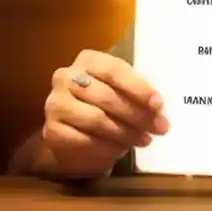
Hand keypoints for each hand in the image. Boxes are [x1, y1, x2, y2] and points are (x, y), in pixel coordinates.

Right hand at [40, 49, 168, 178]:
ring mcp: (56, 104)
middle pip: (107, 96)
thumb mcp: (122, 92)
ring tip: (143, 140)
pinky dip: (107, 148)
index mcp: (88, 60)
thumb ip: (139, 98)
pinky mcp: (52, 130)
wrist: (72, 131)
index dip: (139, 89)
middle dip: (137, 115)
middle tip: (158, 128)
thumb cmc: (104, 105)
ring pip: (96, 119)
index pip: (115, 70)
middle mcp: (66, 77)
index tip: (158, 105)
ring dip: (125, 133)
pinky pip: (84, 141)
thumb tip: (159, 115)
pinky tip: (121, 150)